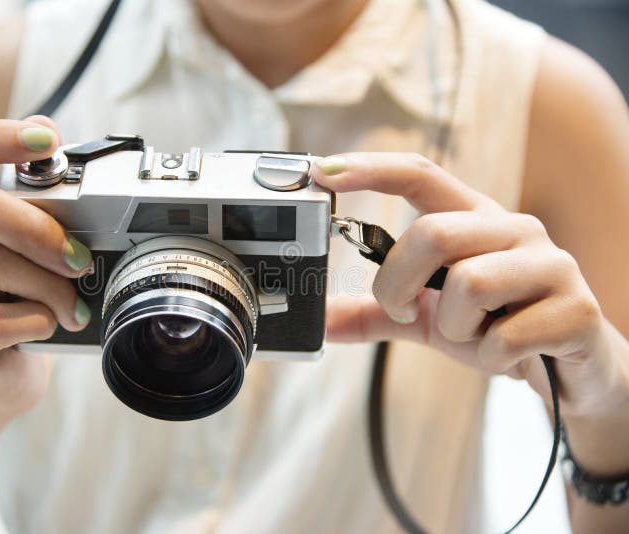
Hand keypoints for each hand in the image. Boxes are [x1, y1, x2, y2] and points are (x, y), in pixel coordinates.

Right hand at [0, 117, 92, 422]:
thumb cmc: (19, 297)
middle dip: (35, 223)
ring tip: (74, 304)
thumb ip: (40, 206)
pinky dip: (39, 319)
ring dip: (50, 282)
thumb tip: (75, 163)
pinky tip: (51, 324)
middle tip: (77, 255)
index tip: (49, 140)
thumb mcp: (27, 245)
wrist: (2, 372)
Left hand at [314, 153, 628, 418]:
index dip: (371, 169)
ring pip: (470, 284)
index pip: (420, 174)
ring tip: (476, 338)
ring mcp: (550, 265)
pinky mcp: (575, 309)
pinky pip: (504, 338)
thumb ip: (377, 315)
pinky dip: (489, 359)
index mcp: (474, 220)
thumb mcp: (429, 320)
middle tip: (407, 312)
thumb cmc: (497, 330)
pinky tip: (507, 358)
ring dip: (456, 330)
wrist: (573, 374)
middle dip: (399, 286)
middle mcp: (513, 230)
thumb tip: (320, 322)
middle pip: (432, 233)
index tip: (324, 170)